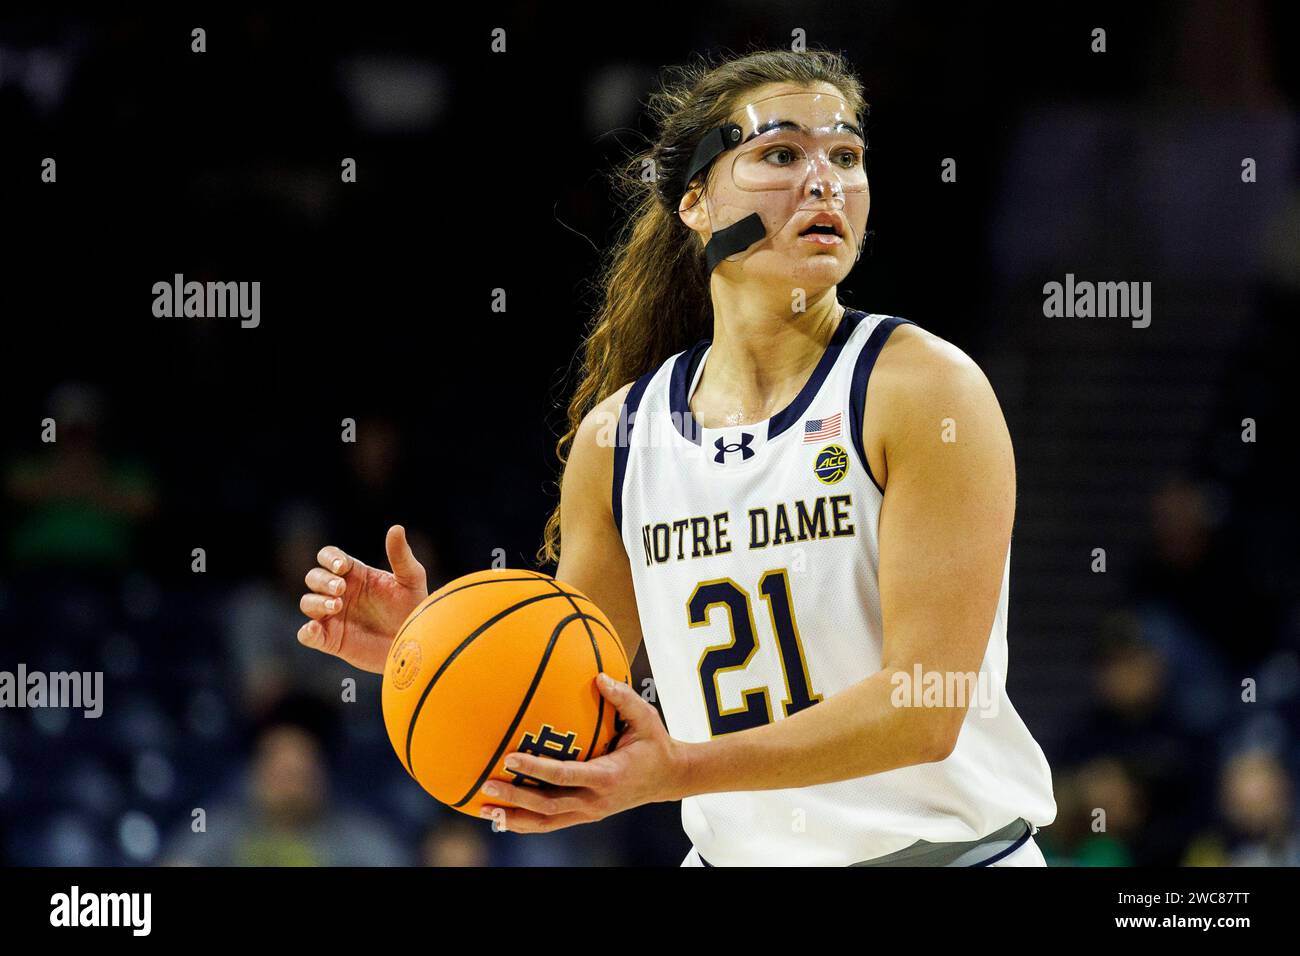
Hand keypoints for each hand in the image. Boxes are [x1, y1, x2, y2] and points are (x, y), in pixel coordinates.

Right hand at [296, 524, 428, 673]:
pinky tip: (315, 629)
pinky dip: (306, 632)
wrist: (415, 644)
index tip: (342, 566)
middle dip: (323, 580)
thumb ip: (401, 556)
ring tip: (337, 606)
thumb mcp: (411, 580)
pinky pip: (307, 635)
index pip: (329, 556)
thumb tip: (396, 528)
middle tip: (341, 589)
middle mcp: (340, 593)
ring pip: (307, 602)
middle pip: (314, 577)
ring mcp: (333, 617)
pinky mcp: (331, 640)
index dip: (330, 558)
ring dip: (316, 602)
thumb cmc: (413, 608)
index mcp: (355, 574)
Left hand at [477, 673, 690, 832]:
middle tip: (487, 784)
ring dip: (514, 817)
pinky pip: (551, 822)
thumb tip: (599, 676)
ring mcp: (590, 812)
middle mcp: (596, 801)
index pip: (565, 775)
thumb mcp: (646, 718)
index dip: (536, 769)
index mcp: (607, 776)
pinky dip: (526, 821)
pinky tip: (503, 815)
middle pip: (548, 805)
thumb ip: (623, 698)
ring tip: (484, 809)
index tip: (511, 757)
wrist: (670, 778)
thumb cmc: (655, 744)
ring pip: (546, 821)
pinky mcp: (585, 815)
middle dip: (516, 797)